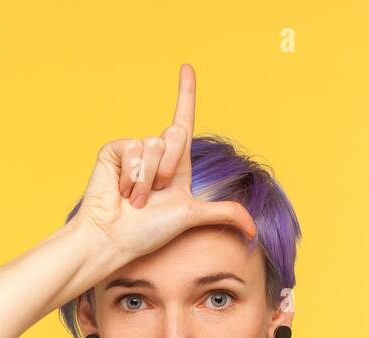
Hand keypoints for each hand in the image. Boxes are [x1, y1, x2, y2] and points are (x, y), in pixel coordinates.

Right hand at [71, 64, 257, 262]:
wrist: (115, 239)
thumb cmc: (148, 232)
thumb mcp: (191, 216)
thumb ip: (224, 214)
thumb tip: (254, 230)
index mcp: (175, 164)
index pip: (183, 120)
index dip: (186, 93)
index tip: (187, 67)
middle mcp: (154, 153)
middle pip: (177, 133)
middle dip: (170, 167)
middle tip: (155, 194)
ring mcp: (134, 150)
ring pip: (154, 144)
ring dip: (148, 179)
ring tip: (135, 199)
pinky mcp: (114, 150)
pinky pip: (133, 148)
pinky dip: (131, 176)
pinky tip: (121, 190)